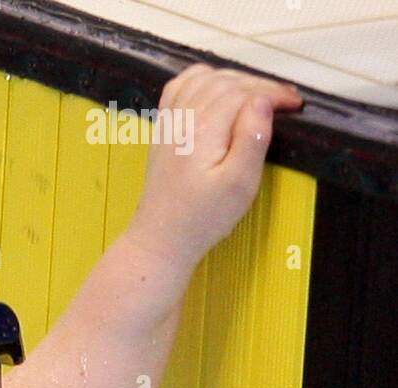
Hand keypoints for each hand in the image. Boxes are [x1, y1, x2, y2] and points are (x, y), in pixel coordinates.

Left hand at [127, 63, 302, 267]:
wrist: (162, 239)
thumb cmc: (202, 217)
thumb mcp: (240, 184)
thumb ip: (252, 138)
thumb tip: (263, 101)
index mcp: (203, 129)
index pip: (244, 93)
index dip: (274, 93)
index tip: (295, 103)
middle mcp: (183, 118)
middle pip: (226, 82)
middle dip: (259, 85)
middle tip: (283, 100)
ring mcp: (170, 122)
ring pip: (204, 78)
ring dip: (234, 79)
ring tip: (257, 95)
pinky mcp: (163, 130)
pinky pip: (180, 87)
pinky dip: (201, 79)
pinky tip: (216, 89)